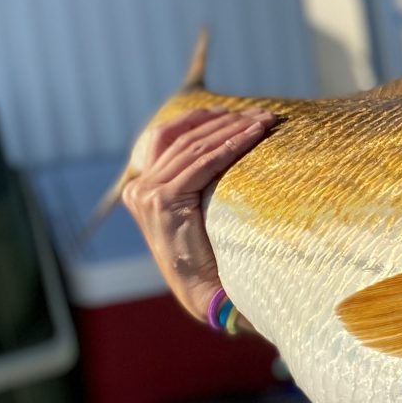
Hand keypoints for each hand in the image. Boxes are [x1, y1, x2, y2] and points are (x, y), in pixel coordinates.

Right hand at [120, 107, 274, 318]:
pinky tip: (254, 137)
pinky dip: (232, 146)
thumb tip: (225, 144)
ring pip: (196, 148)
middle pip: (184, 139)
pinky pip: (204, 164)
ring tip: (263, 121)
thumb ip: (193, 180)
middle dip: (225, 122)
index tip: (232, 111)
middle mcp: (138, 188)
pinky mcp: (164, 201)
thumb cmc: (209, 252)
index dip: (199, 120)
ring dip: (234, 130)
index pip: (167, 138)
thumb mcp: (194, 209)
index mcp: (139, 188)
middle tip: (258, 113)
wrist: (204, 291)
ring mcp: (147, 194)